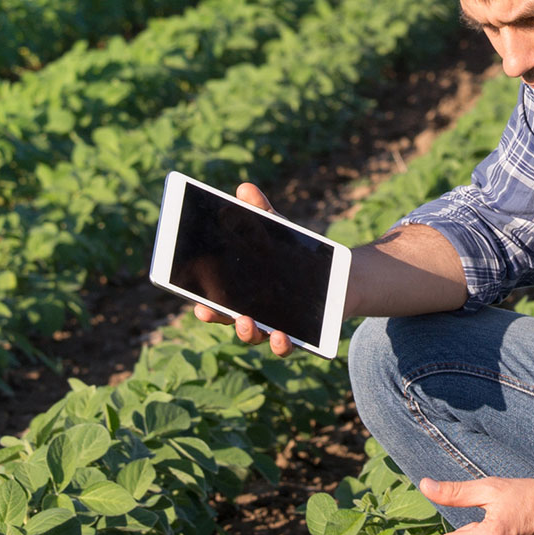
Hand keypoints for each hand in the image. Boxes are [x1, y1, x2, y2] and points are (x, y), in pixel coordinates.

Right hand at [192, 182, 293, 357]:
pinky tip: (283, 336)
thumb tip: (245, 188)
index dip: (205, 305)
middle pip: (231, 321)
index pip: (218, 301)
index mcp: (243, 292)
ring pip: (256, 337)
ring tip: (247, 324)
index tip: (196, 303)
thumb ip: (261, 213)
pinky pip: (287, 346)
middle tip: (208, 312)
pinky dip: (282, 344)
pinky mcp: (301, 334)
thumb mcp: (277, 231)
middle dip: (220, 318)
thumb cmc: (294, 254)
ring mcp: (275, 326)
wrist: (337, 275)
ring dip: (248, 333)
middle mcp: (255, 313)